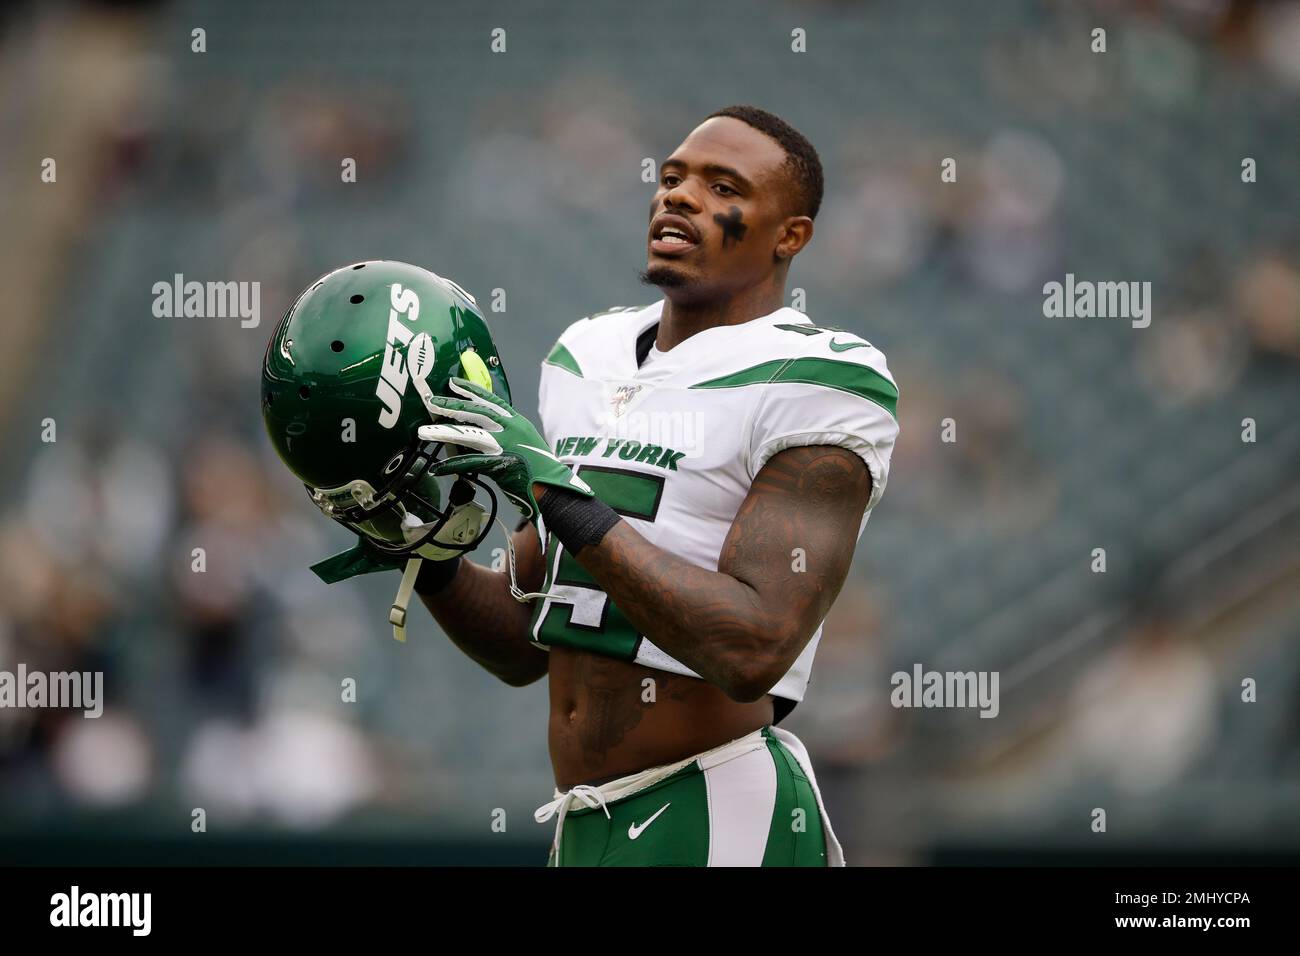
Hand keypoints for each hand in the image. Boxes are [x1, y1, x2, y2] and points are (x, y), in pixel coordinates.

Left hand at [419, 378, 592, 518]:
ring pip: (469, 435)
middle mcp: (511, 428)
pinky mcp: (499, 464)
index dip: (470, 390)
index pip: (490, 400)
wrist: (553, 486)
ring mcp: (505, 445)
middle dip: (451, 406)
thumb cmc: (540, 467)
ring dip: (444, 433)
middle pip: (476, 413)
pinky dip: (452, 466)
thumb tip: (482, 431)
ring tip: (424, 432)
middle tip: (431, 402)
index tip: (453, 383)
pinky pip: (470, 463)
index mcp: (517, 421)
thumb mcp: (525, 441)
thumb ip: (506, 433)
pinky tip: (438, 468)